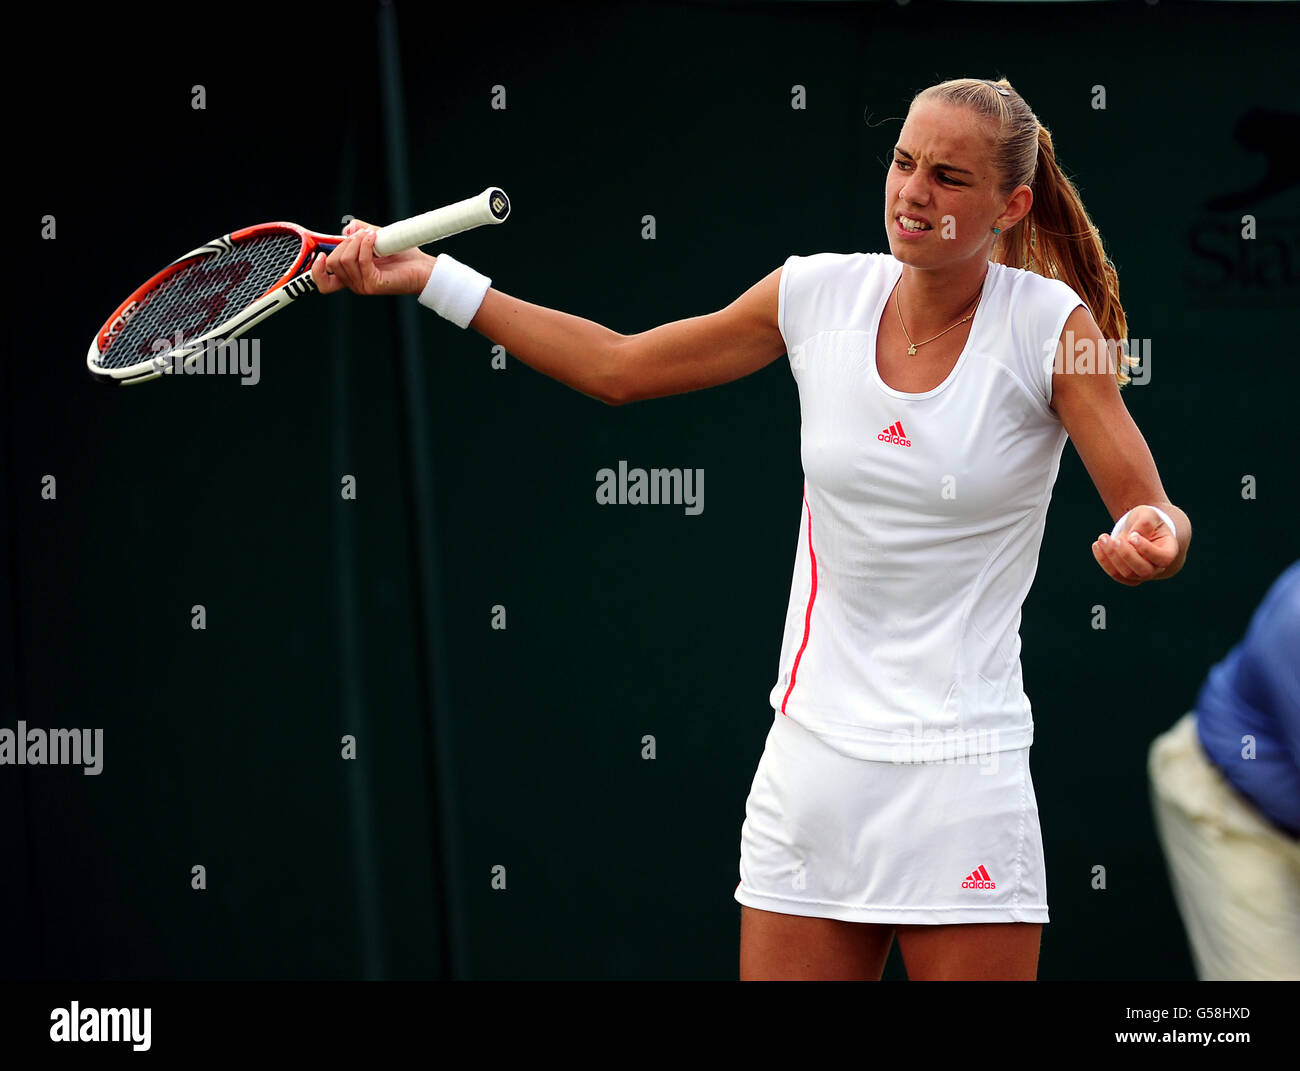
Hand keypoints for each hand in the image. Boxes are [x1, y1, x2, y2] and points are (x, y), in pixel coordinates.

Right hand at [311, 219, 435, 296]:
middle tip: (362, 235)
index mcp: (351, 275)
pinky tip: (374, 239)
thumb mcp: (375, 238)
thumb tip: (346, 230)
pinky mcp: (374, 284)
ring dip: (355, 242)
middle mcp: (354, 282)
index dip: (316, 270)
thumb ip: (358, 232)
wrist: (423, 266)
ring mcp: (363, 285)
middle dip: (344, 244)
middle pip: (333, 263)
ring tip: (371, 236)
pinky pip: (361, 261)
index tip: (320, 255)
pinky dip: (365, 246)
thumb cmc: (401, 254)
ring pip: (344, 261)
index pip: (323, 282)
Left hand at [1092, 506, 1178, 585]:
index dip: (1147, 549)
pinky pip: (1115, 574)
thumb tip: (1132, 537)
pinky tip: (1097, 545)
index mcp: (1168, 551)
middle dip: (1126, 555)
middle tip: (1114, 540)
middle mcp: (1157, 567)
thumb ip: (1144, 523)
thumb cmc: (1147, 521)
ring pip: (1127, 573)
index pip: (1162, 558)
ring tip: (1102, 538)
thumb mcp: (1148, 515)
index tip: (1133, 535)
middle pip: (1144, 570)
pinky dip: (1104, 561)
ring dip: (1111, 556)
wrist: (1139, 531)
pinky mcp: (1127, 576)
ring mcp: (1142, 574)